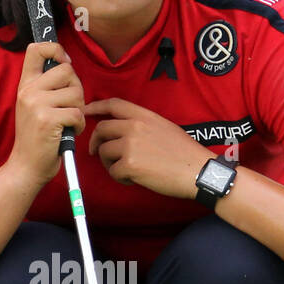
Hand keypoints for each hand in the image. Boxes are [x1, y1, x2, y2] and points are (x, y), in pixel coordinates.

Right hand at [7, 43, 85, 189]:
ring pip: (76, 93)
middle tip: (69, 107)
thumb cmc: (37, 138)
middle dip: (76, 89)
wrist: (26, 167)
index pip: (36, 49)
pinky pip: (77, 113)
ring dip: (79, 110)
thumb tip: (68, 65)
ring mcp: (37, 105)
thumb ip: (46, 86)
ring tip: (67, 122)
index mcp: (25, 85)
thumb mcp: (34, 106)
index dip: (55, 49)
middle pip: (67, 70)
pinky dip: (79, 125)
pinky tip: (68, 133)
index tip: (64, 63)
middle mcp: (28, 91)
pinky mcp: (48, 120)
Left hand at [85, 97, 208, 198]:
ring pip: (104, 152)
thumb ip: (142, 125)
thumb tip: (123, 131)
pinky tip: (134, 179)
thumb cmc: (184, 153)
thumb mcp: (164, 127)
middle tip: (97, 153)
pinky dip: (120, 178)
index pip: (113, 104)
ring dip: (110, 163)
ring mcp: (130, 144)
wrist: (197, 171)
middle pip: (102, 129)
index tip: (86, 111)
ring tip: (126, 170)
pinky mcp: (129, 164)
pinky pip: (112, 171)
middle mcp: (134, 126)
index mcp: (144, 115)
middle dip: (96, 142)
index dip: (96, 106)